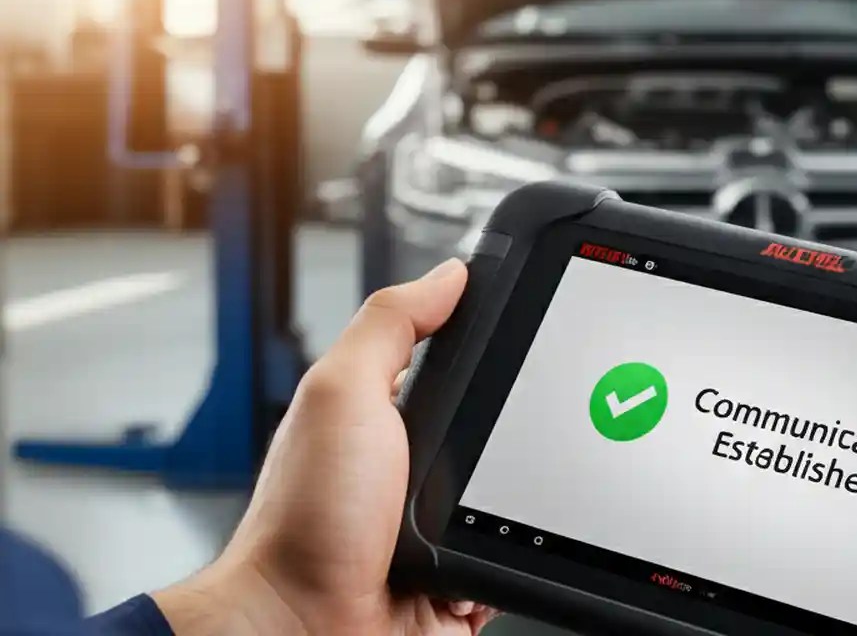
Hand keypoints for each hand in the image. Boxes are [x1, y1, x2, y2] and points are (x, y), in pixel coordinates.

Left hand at [154, 260, 497, 634]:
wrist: (304, 629)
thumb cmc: (303, 523)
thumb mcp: (344, 394)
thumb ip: (391, 326)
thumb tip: (447, 275)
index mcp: (388, 418)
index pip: (460, 368)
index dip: (496, 352)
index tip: (533, 337)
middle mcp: (413, 473)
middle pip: (499, 434)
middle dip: (520, 437)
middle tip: (523, 435)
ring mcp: (438, 532)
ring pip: (516, 500)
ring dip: (521, 505)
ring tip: (501, 505)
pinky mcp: (461, 584)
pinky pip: (514, 564)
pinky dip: (516, 560)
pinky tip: (494, 553)